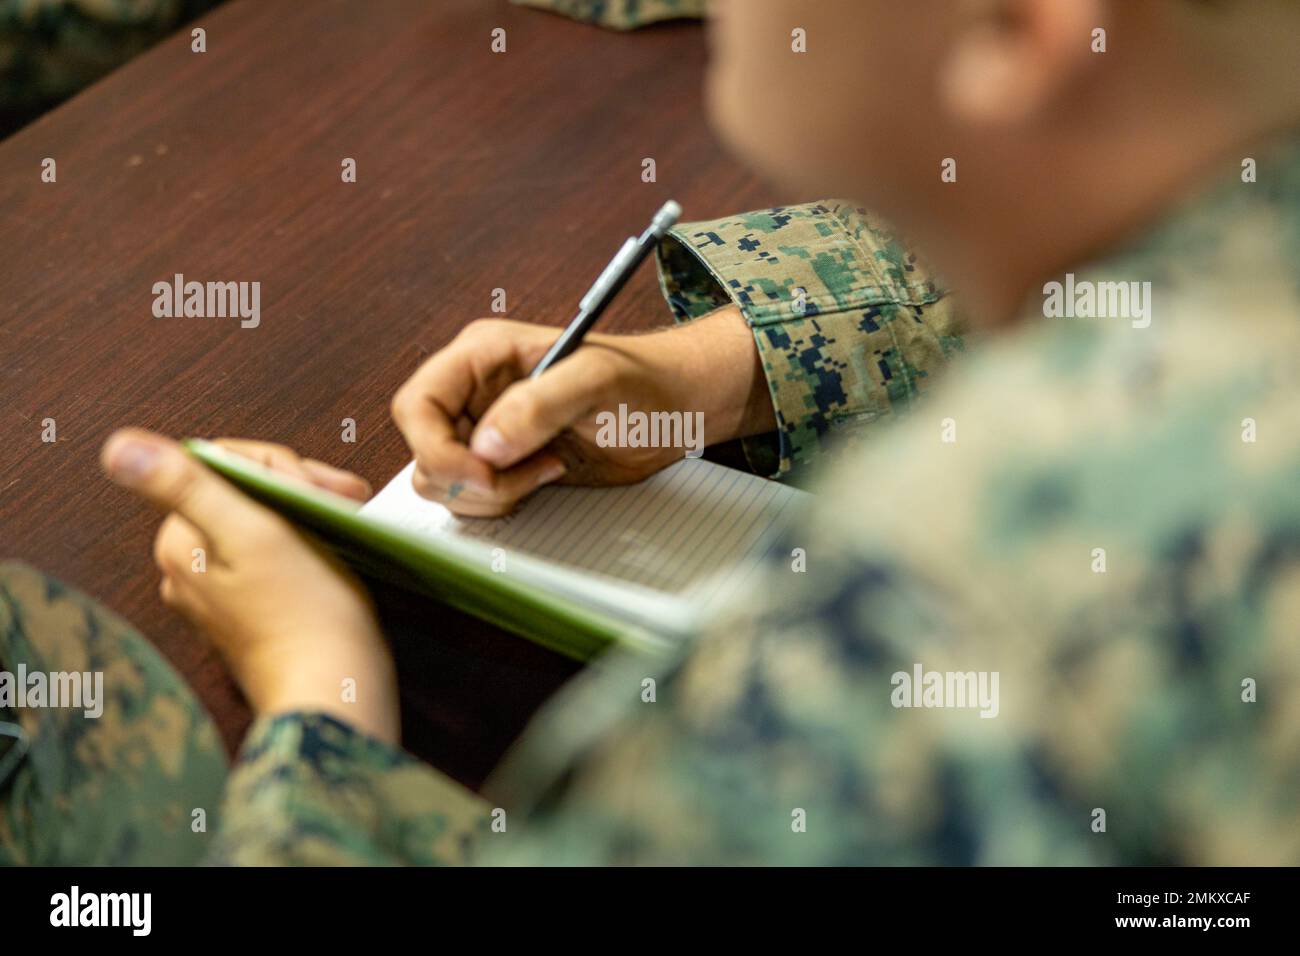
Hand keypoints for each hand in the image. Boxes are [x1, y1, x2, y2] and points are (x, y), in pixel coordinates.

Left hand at [101, 430, 398, 744]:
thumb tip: (118, 447)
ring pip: (261, 521)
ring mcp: (217, 595)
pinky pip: (271, 555)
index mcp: (181, 544)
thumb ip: (186, 485)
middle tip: (346, 501)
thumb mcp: (251, 533)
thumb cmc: (306, 618)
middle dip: (297, 488)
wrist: (335, 692)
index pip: (226, 465)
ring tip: (345, 521)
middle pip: (244, 493)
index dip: (282, 467)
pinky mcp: (248, 613)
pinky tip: (332, 550)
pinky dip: (304, 543)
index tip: (321, 487)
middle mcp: (188, 570)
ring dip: (305, 511)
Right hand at [390, 305, 771, 516]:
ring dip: (488, 493)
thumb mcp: (596, 382)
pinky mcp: (503, 463)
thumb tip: (485, 445)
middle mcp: (473, 392)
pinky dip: (500, 502)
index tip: (482, 473)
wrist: (675, 410)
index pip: (417, 404)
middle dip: (468, 478)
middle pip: (424, 450)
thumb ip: (539, 405)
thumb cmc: (643, 381)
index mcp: (480, 355)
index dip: (435, 448)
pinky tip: (545, 477)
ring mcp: (485, 429)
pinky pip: (471, 497)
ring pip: (442, 481)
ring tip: (544, 470)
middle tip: (526, 475)